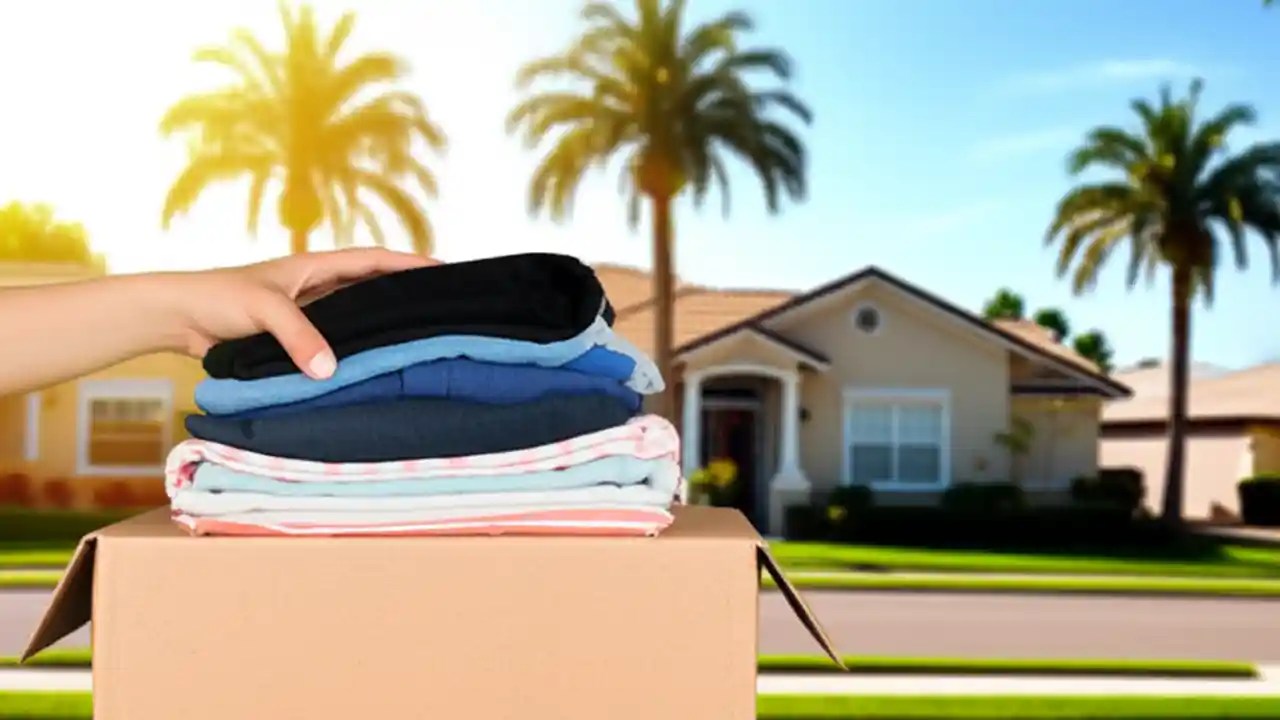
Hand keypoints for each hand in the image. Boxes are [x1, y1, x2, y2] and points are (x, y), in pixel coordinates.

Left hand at [166, 248, 435, 378]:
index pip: (373, 260)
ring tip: (417, 335)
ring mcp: (308, 312)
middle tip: (441, 305)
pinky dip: (356, 349)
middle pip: (372, 286)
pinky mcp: (296, 337)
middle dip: (404, 291)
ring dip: (381, 322)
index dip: (408, 263)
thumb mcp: (263, 311)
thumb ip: (299, 336)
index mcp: (315, 266)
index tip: (442, 269)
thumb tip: (330, 369)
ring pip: (356, 315)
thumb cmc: (217, 298)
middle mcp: (317, 286)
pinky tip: (371, 363)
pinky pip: (336, 341)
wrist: (179, 318)